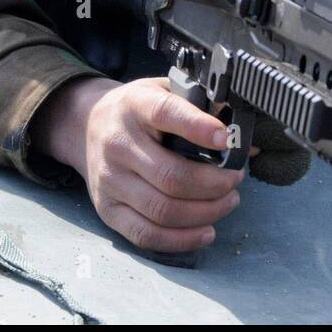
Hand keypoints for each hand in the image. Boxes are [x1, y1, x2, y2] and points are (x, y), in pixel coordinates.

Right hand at [31, 75, 246, 252]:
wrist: (86, 125)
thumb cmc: (138, 110)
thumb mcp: (163, 91)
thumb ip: (201, 107)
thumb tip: (245, 138)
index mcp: (135, 106)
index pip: (166, 114)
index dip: (199, 127)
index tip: (226, 138)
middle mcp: (117, 144)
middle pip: (171, 177)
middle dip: (215, 184)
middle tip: (235, 179)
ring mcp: (109, 180)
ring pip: (163, 210)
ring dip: (206, 212)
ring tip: (228, 201)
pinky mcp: (107, 210)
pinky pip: (147, 235)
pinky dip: (182, 239)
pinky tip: (207, 230)